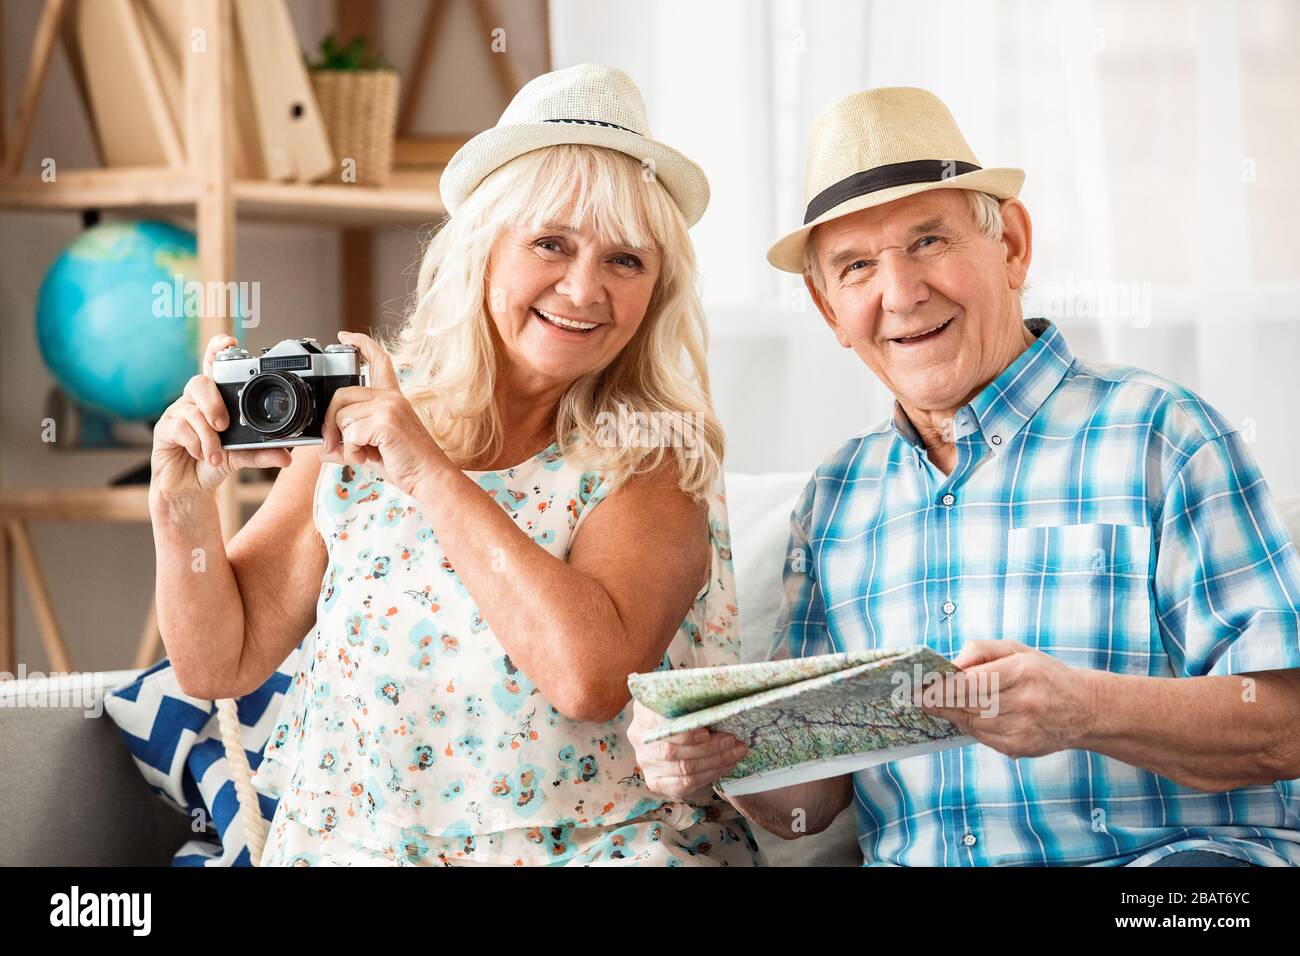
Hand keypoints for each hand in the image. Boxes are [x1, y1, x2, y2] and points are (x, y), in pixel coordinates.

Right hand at [150, 333, 292, 496]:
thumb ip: (261, 453)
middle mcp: (195, 402)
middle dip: (213, 403)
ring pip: (191, 410)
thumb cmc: (213, 463)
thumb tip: (286, 456)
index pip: (213, 367)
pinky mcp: (164, 430)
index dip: (217, 350)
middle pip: (199, 382)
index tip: (228, 341)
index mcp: (215, 400)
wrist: (190, 489)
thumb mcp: (241, 457)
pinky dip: (195, 445)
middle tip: (224, 426)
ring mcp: (177, 414)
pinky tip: (202, 456)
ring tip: (216, 455)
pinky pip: (178, 428)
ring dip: (208, 436)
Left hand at [319, 330, 450, 498]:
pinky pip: (350, 434)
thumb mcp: (374, 445)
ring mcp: (389, 407)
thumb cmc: (405, 462)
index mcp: (392, 397)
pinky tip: (367, 458)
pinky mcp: (386, 422)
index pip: (377, 360)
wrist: (429, 477)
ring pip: (342, 417)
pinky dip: (352, 452)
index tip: (344, 337)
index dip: (360, 344)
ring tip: (364, 454)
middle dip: (331, 423)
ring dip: (345, 442)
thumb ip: (350, 438)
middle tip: (335, 445)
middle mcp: (391, 397)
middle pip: (341, 396)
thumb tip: (323, 447)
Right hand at [627, 699, 748, 798]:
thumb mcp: (686, 694)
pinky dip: (709, 776)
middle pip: (672, 752)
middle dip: (707, 748)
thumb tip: (724, 684)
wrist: (677, 728)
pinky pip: (683, 785)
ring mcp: (646, 762)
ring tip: (736, 752)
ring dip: (714, 762)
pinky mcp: (656, 782)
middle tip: (732, 741)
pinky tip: (725, 765)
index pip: (660, 726)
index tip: (707, 731)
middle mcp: (640, 738)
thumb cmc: (685, 707)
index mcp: (644, 711)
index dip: (684, 733)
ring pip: (682, 770)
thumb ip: (696, 692)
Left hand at [921, 639, 1101, 757]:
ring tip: (929, 704)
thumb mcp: (1017, 650)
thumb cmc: (1044, 673)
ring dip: (949, 713)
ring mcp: (1024, 730)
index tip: (919, 687)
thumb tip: (951, 665)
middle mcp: (1026, 703)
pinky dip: (967, 726)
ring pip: (973, 723)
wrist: (1084, 709)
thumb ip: (981, 650)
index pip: (974, 682)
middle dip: (939, 701)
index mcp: (1024, 672)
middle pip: (970, 705)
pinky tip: (958, 715)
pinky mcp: (1020, 749)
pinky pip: (982, 738)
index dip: (944, 687)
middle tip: (914, 696)